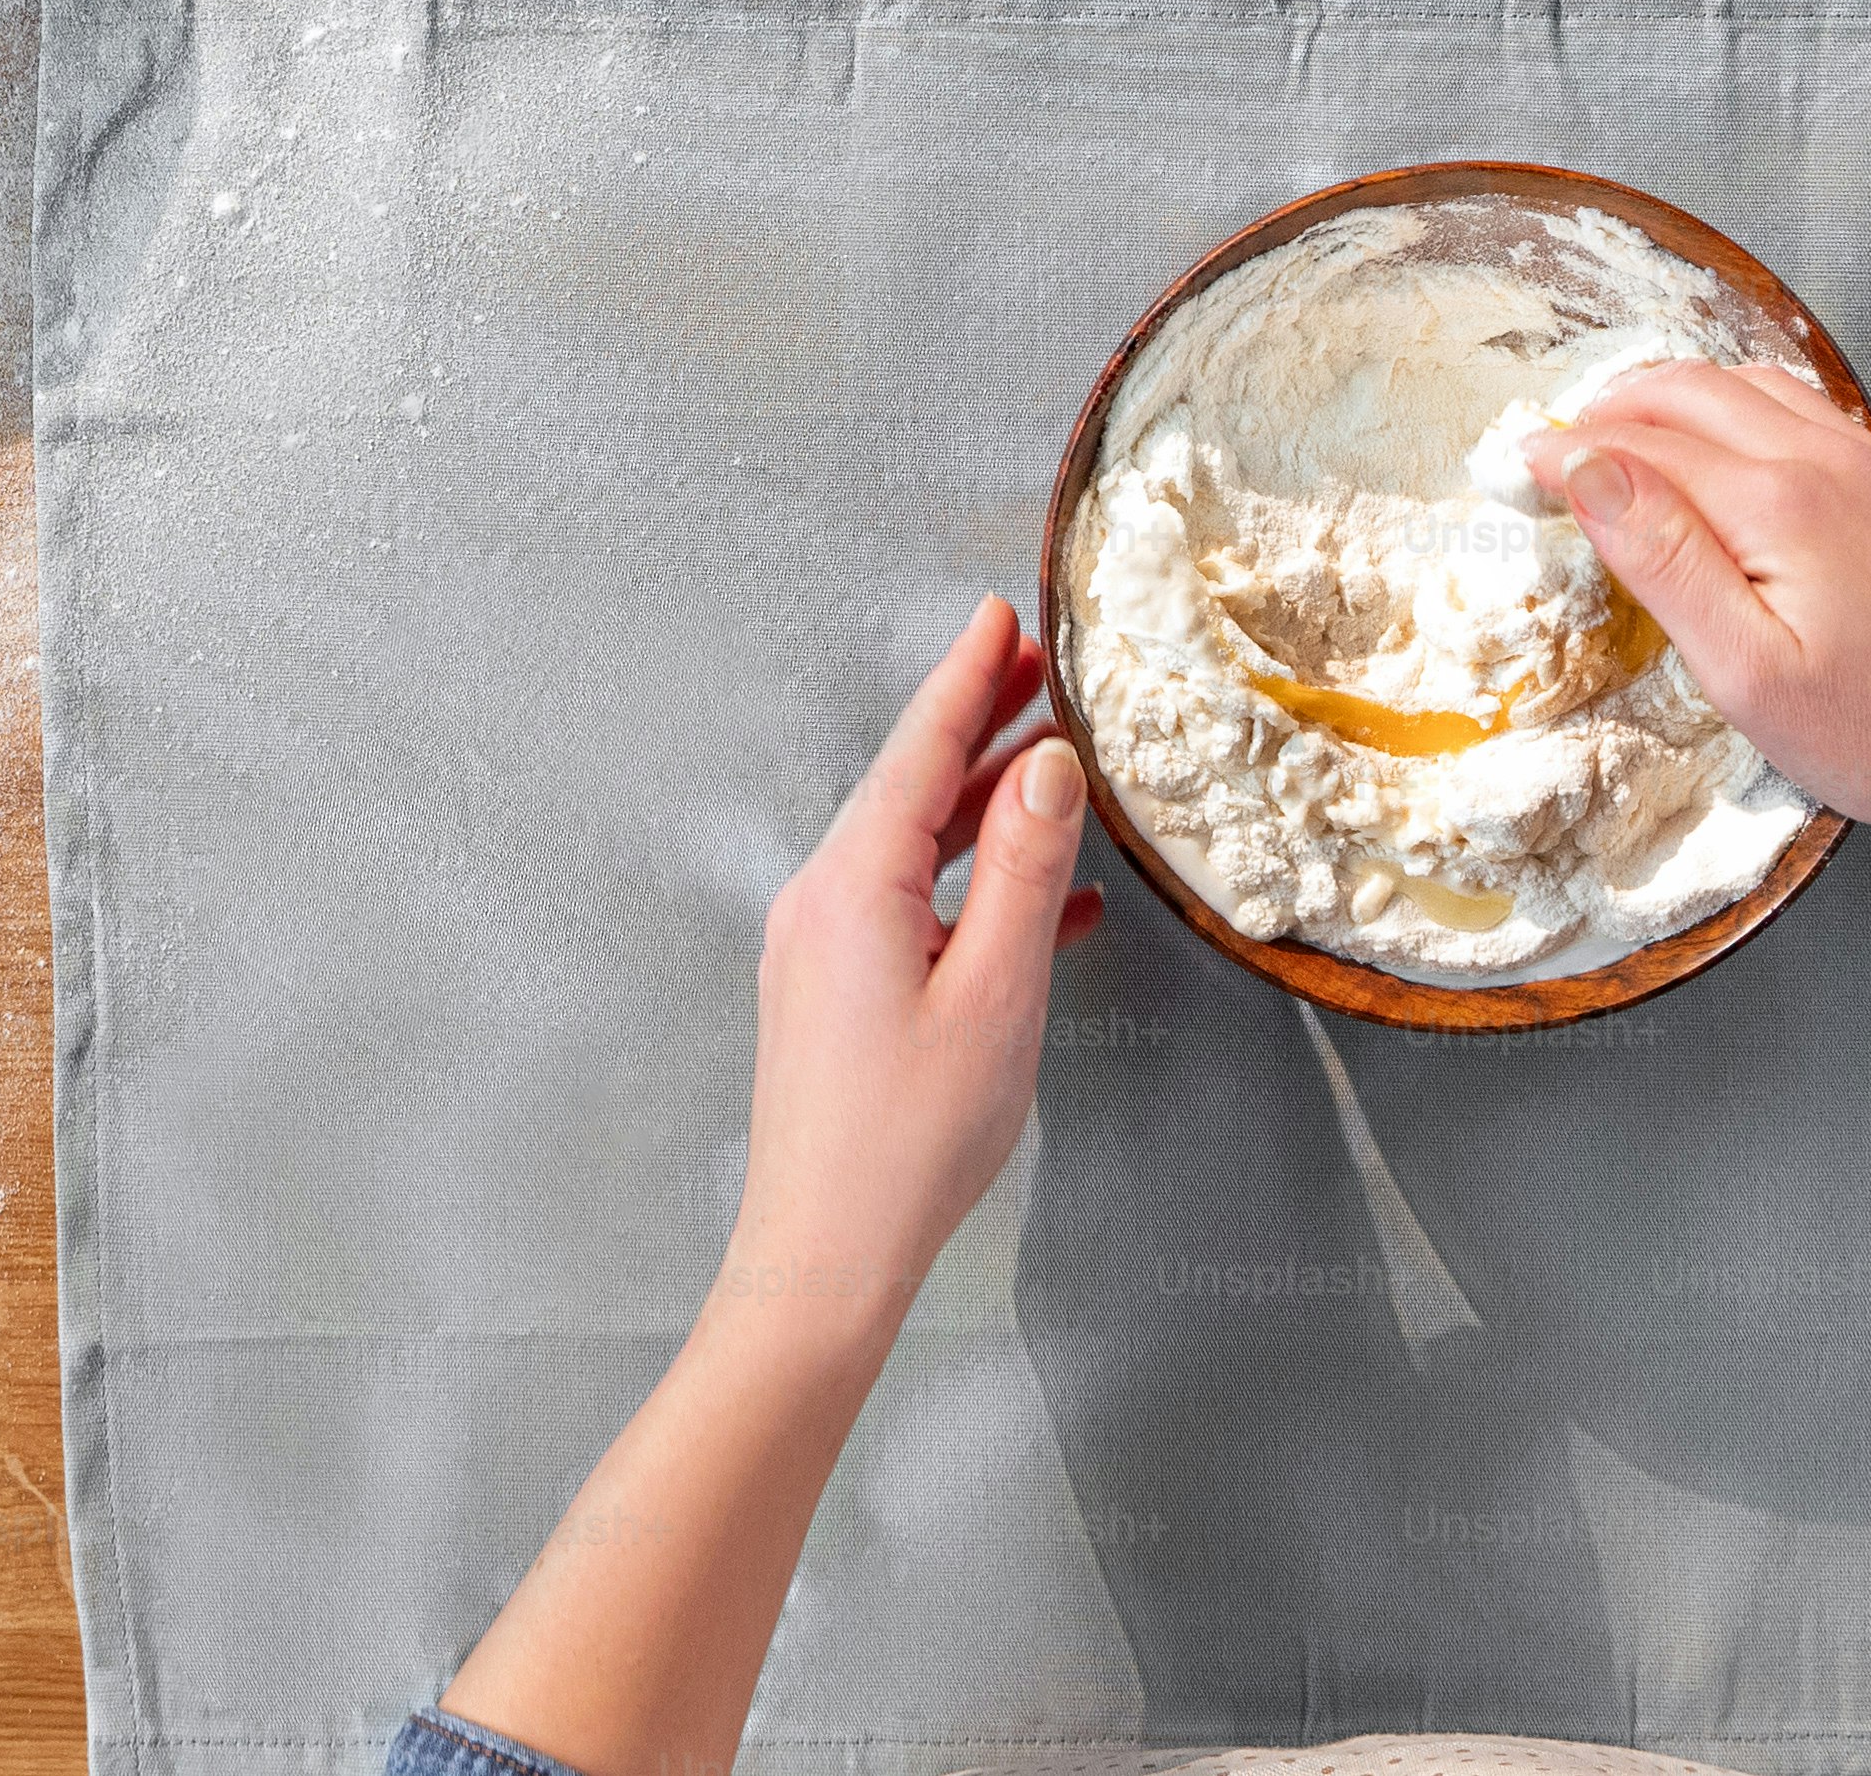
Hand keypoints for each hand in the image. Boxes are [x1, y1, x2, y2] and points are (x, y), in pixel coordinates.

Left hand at [722, 594, 1099, 1329]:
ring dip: (981, 801)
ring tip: (1047, 759)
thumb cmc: (909, 1138)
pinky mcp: (837, 995)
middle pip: (909, 785)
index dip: (966, 678)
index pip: (919, 751)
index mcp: (853, 885)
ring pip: (912, 845)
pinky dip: (976, 885)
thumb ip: (1025, 869)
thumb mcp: (995, 992)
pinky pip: (913, 909)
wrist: (825, 1255)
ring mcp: (823, 949)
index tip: (1001, 615)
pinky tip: (1046, 898)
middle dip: (974, 722)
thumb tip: (1046, 766)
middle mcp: (823, 900)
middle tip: (1033, 662)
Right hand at [1532, 368, 1870, 1107]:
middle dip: (1612, 406)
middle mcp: (1826, 457)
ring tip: (1629, 429)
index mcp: (1774, 501)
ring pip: (1753, 387)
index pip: (1639, 446)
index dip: (1567, 451)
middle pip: (1690, 392)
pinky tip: (1737, 444)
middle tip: (1560, 441)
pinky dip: (1744, 405)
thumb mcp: (1753, 673)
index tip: (1517, 465)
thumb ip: (1665, 561)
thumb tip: (1586, 468)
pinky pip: (1809, 408)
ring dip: (1678, 394)